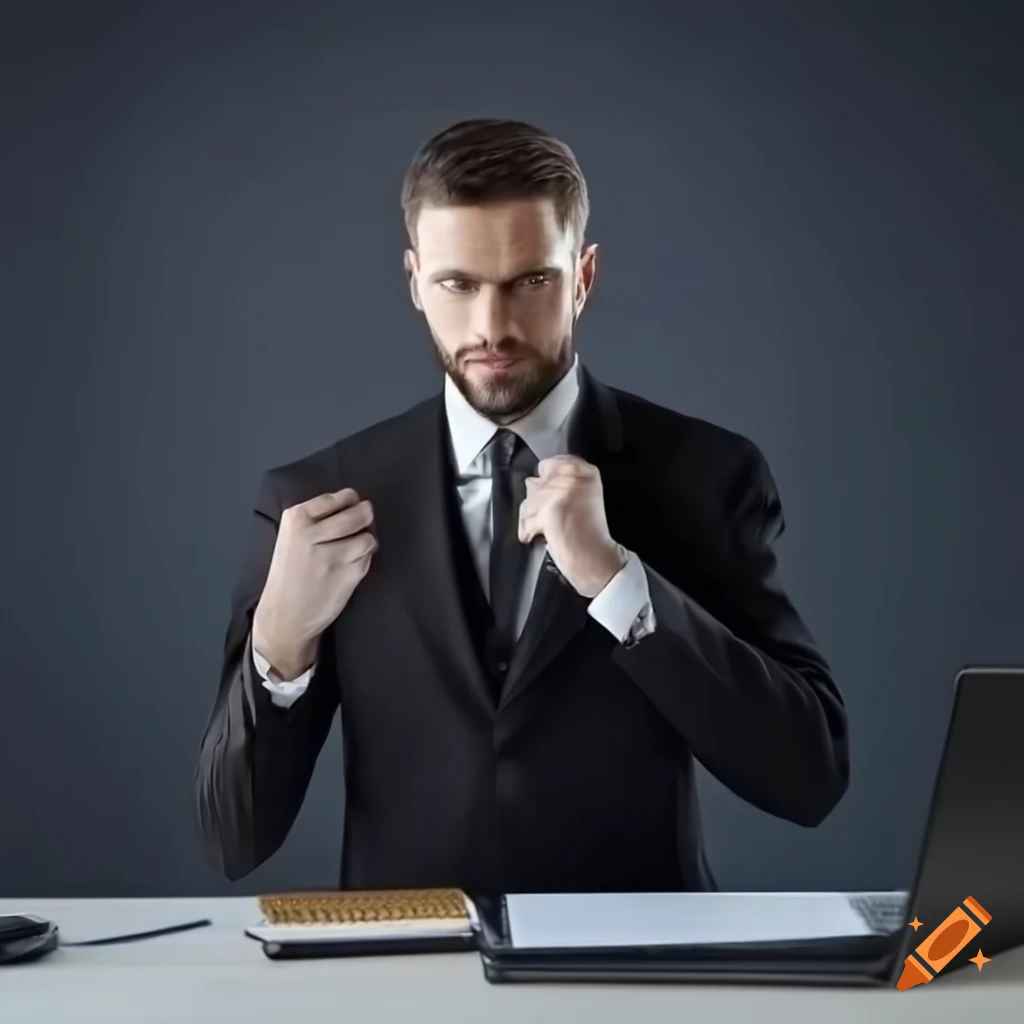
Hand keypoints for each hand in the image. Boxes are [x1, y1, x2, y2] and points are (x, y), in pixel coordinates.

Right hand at [253, 488, 375, 675]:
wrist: (285, 616)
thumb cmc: (288, 574)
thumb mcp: (290, 537)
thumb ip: (317, 519)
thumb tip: (355, 504)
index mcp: (296, 519)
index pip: (337, 498)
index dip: (350, 501)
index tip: (352, 505)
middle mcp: (313, 534)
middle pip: (359, 514)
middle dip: (365, 517)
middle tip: (363, 522)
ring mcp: (332, 556)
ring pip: (368, 537)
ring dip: (365, 542)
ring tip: (353, 549)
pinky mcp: (348, 575)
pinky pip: (368, 559)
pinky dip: (364, 561)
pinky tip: (350, 567)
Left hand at [518, 455, 626, 598]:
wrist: (597, 559)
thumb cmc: (593, 533)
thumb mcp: (587, 496)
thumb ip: (563, 482)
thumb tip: (530, 481)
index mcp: (586, 471)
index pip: (551, 462)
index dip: (546, 480)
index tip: (552, 495)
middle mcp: (572, 476)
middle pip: (536, 482)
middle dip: (538, 501)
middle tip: (552, 517)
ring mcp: (559, 492)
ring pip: (527, 501)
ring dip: (532, 517)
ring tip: (548, 530)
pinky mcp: (547, 510)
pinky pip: (524, 520)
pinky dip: (528, 532)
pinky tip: (541, 537)